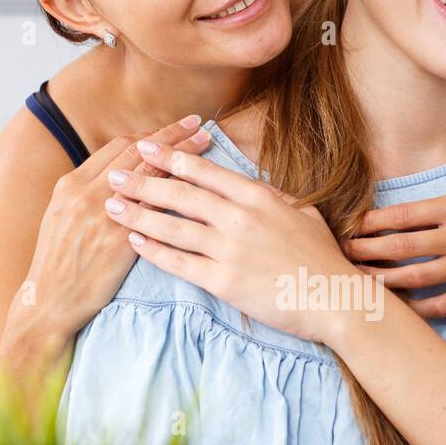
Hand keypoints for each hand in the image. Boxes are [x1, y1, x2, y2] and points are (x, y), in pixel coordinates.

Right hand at [1, 117, 211, 353]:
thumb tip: (118, 179)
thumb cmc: (58, 265)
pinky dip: (179, 193)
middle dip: (172, 137)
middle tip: (199, 125)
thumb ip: (87, 195)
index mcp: (72, 185)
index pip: (120, 147)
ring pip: (150, 175)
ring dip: (182, 157)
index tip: (174, 128)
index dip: (151, 136)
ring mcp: (103, 217)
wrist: (48, 302)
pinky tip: (201, 188)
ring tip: (207, 144)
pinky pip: (156, 211)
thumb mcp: (62, 219)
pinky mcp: (119, 243)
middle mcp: (86, 194)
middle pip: (138, 153)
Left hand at [106, 141, 360, 342]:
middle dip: (142, 181)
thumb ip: (269, 195)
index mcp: (257, 196)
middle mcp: (239, 218)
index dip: (170, 157)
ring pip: (172, 226)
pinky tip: (134, 240)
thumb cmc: (320, 257)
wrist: (333, 298)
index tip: (144, 146)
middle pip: (179, 194)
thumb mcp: (301, 212)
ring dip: (138, 213)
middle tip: (116, 174)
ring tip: (112, 204)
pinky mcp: (224, 281)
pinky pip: (178, 262)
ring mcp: (229, 249)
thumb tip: (245, 182)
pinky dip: (152, 250)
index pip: (204, 171)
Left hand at [341, 188, 445, 318]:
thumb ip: (443, 208)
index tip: (349, 226)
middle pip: (399, 246)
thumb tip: (402, 218)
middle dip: (364, 251)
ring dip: (381, 280)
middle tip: (339, 256)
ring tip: (357, 282)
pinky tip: (397, 309)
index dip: (370, 223)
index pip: (402, 215)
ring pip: (413, 277)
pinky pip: (441, 304)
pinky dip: (416, 308)